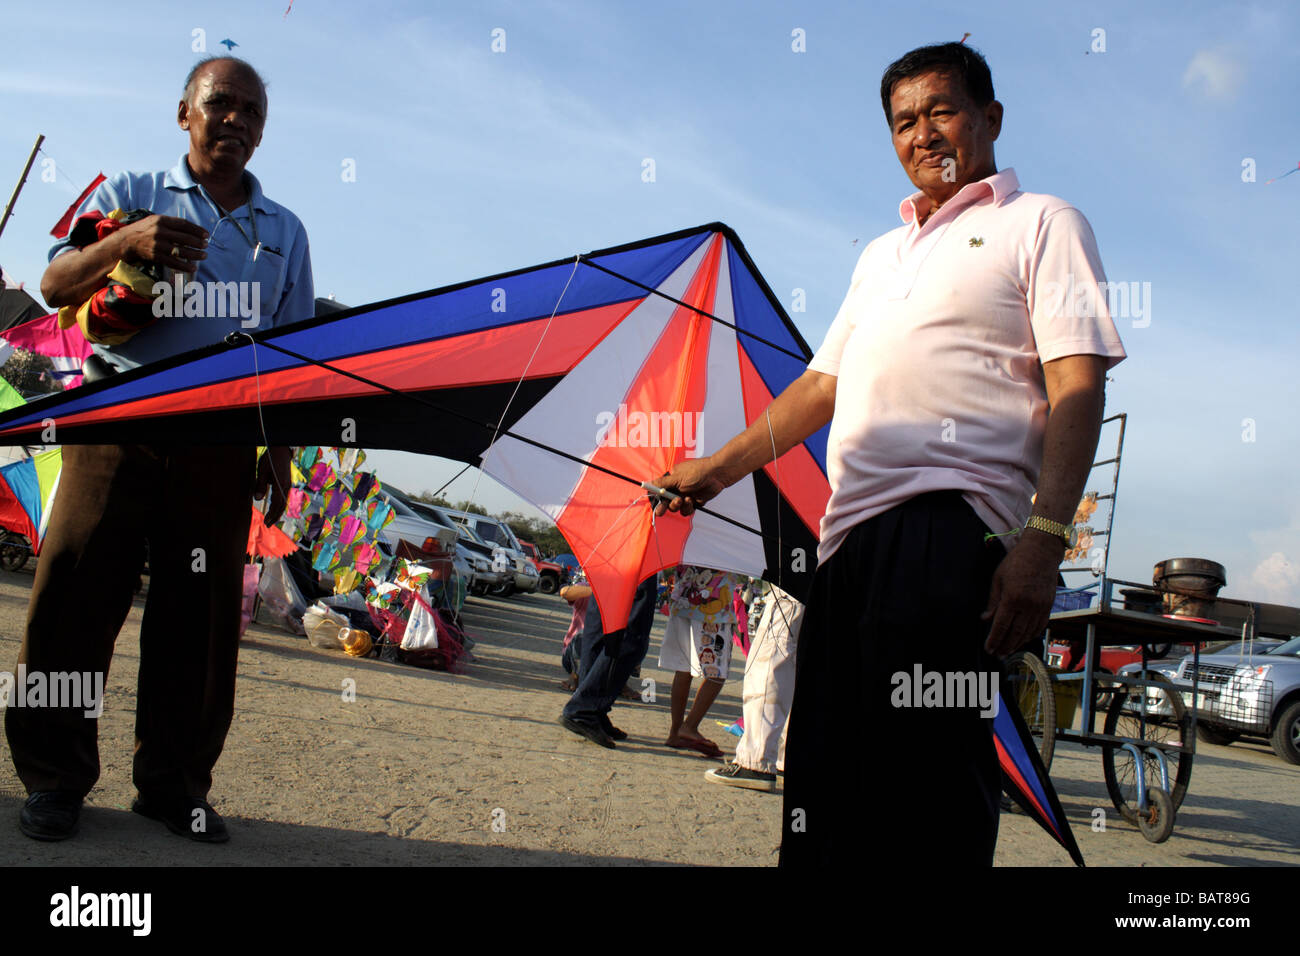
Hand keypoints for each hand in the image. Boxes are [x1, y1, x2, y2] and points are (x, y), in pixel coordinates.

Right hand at [115, 214, 208, 272]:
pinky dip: (185, 266)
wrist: (127, 242)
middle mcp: (160, 232)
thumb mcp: (155, 221)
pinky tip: (193, 267)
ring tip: (204, 255)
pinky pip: (174, 262)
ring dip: (195, 254)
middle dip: (198, 242)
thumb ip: (171, 223)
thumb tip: (191, 229)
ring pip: (181, 251)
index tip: (206, 234)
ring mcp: (158, 245)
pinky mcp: (156, 256)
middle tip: (206, 245)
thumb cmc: (144, 230)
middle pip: (185, 238)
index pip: (183, 224)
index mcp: (161, 220)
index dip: (197, 229)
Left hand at [255, 447, 291, 524]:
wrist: (281, 449)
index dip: (272, 514)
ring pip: (284, 501)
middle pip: (282, 505)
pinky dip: (280, 504)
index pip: (277, 504)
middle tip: (268, 525)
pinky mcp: (286, 482)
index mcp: (281, 484)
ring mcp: (287, 484)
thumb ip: (260, 485)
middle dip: (275, 516)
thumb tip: (257, 499)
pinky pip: (284, 496)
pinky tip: (275, 507)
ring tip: (271, 519)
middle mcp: (286, 486)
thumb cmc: (270, 459)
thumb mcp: (262, 471)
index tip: (266, 522)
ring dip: (278, 511)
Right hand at [652, 456, 730, 516]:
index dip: (656, 499)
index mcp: (671, 481)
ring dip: (678, 506)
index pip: (659, 492)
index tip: (654, 505)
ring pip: (676, 508)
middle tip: (661, 511)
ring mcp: (685, 496)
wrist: (716, 475)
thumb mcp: (677, 477)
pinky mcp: (694, 502)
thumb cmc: (697, 471)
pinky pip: (687, 510)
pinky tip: (693, 500)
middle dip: (664, 506)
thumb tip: (647, 484)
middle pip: (665, 503)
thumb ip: (662, 483)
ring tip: (685, 499)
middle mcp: (677, 489)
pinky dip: (688, 507)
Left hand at [981, 532, 1061, 656]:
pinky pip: (1040, 626)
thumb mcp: (998, 579)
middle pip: (1015, 633)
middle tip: (997, 655)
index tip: (988, 649)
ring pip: (1028, 632)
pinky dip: (1031, 635)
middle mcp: (1028, 605)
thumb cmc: (1016, 562)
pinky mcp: (1049, 606)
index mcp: (1012, 598)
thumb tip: (985, 619)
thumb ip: (993, 602)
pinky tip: (1023, 639)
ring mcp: (1040, 607)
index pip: (1001, 626)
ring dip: (1017, 644)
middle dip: (1005, 646)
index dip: (994, 640)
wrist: (1041, 552)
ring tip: (1008, 651)